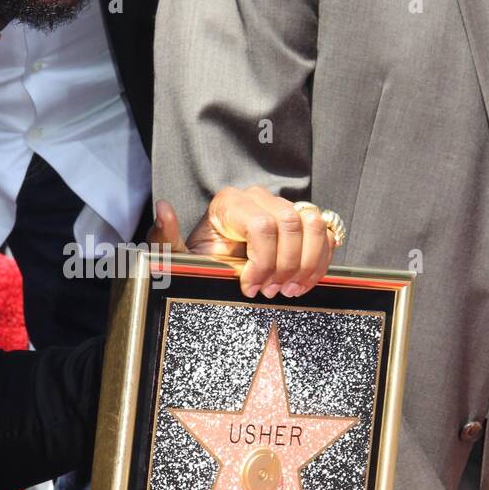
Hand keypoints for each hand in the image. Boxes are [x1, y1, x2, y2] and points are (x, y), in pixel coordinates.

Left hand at [146, 188, 336, 299]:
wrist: (214, 262)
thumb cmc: (198, 259)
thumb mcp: (176, 255)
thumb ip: (165, 237)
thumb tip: (163, 209)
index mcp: (229, 203)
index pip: (262, 225)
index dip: (263, 261)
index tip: (250, 287)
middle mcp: (258, 198)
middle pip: (291, 224)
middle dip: (285, 265)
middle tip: (270, 292)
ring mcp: (282, 207)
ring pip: (313, 224)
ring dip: (307, 262)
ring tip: (289, 289)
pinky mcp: (300, 222)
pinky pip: (325, 233)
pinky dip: (320, 261)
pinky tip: (303, 283)